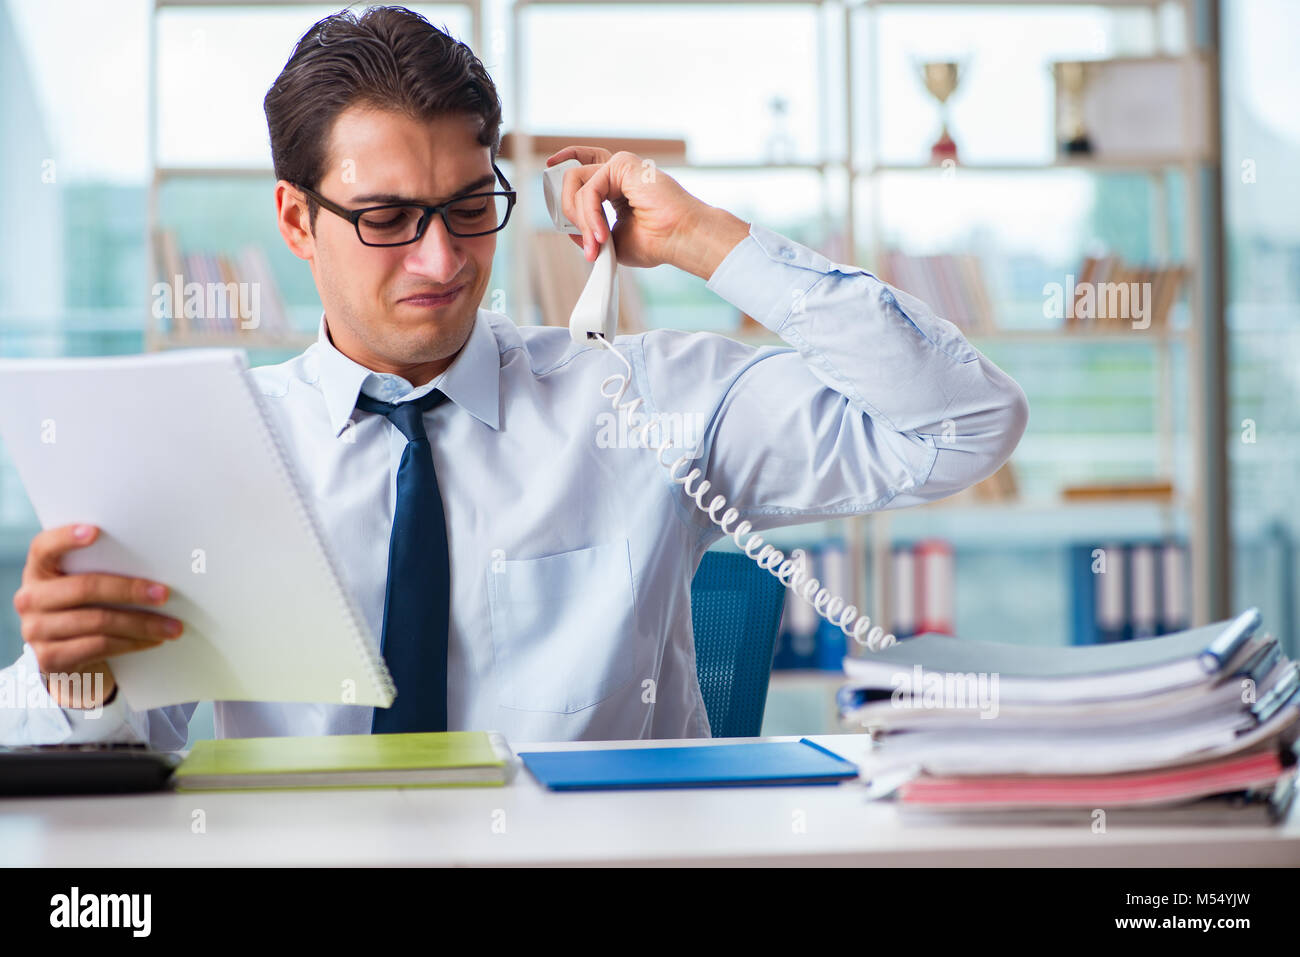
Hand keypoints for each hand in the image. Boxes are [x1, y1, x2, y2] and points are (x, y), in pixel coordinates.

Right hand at [12, 524, 183, 708]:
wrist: (70, 657)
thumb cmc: (87, 609)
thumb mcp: (87, 586)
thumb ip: (103, 569)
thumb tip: (158, 560)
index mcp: (39, 570)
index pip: (44, 548)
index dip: (66, 538)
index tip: (96, 531)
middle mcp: (30, 598)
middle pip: (85, 587)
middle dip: (130, 590)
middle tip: (164, 594)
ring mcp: (36, 630)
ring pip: (98, 621)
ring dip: (142, 624)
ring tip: (172, 626)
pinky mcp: (50, 659)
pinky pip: (99, 646)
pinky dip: (133, 643)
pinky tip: (154, 640)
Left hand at [545, 146, 749, 278]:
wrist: (681, 238)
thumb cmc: (657, 242)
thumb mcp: (613, 242)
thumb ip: (591, 232)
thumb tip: (569, 229)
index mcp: (618, 186)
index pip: (583, 167)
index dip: (564, 162)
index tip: (549, 166)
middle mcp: (618, 172)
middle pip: (572, 177)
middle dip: (571, 214)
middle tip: (588, 244)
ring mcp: (620, 166)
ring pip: (575, 182)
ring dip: (580, 218)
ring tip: (597, 242)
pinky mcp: (622, 164)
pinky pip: (589, 189)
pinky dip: (590, 216)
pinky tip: (603, 235)